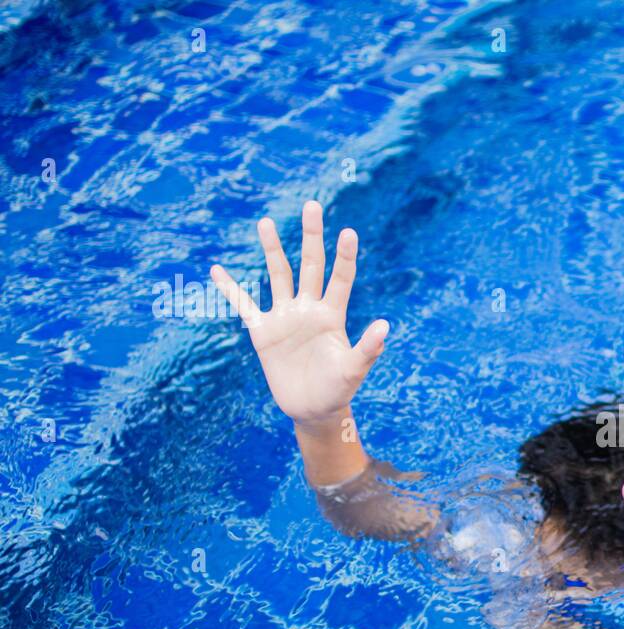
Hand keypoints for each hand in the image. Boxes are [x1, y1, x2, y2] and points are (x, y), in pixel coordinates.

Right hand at [210, 200, 387, 425]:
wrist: (313, 409)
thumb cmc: (338, 390)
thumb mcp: (354, 370)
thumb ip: (368, 348)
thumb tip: (385, 326)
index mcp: (332, 315)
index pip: (340, 278)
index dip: (344, 256)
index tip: (348, 232)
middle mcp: (309, 309)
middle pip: (310, 265)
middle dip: (311, 236)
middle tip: (312, 205)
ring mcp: (285, 317)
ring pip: (278, 275)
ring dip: (273, 250)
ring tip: (267, 222)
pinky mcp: (263, 332)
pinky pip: (243, 305)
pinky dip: (230, 288)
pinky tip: (218, 270)